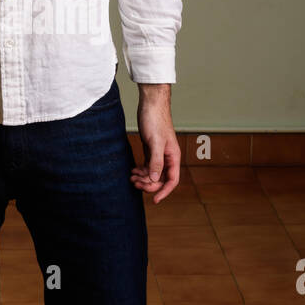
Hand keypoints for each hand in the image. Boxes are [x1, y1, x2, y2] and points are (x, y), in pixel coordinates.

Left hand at [130, 84, 180, 202]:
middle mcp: (168, 157)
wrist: (151, 104)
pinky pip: (148, 166)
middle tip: (134, 183)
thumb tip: (154, 179)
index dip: (164, 191)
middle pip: (161, 179)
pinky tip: (133, 171)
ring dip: (143, 178)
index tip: (154, 200)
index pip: (172, 180)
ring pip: (153, 174)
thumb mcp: (155, 142)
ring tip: (131, 177)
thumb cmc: (155, 120)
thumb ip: (156, 161)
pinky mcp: (151, 150)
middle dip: (148, 184)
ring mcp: (159, 154)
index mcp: (173, 157)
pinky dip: (141, 171)